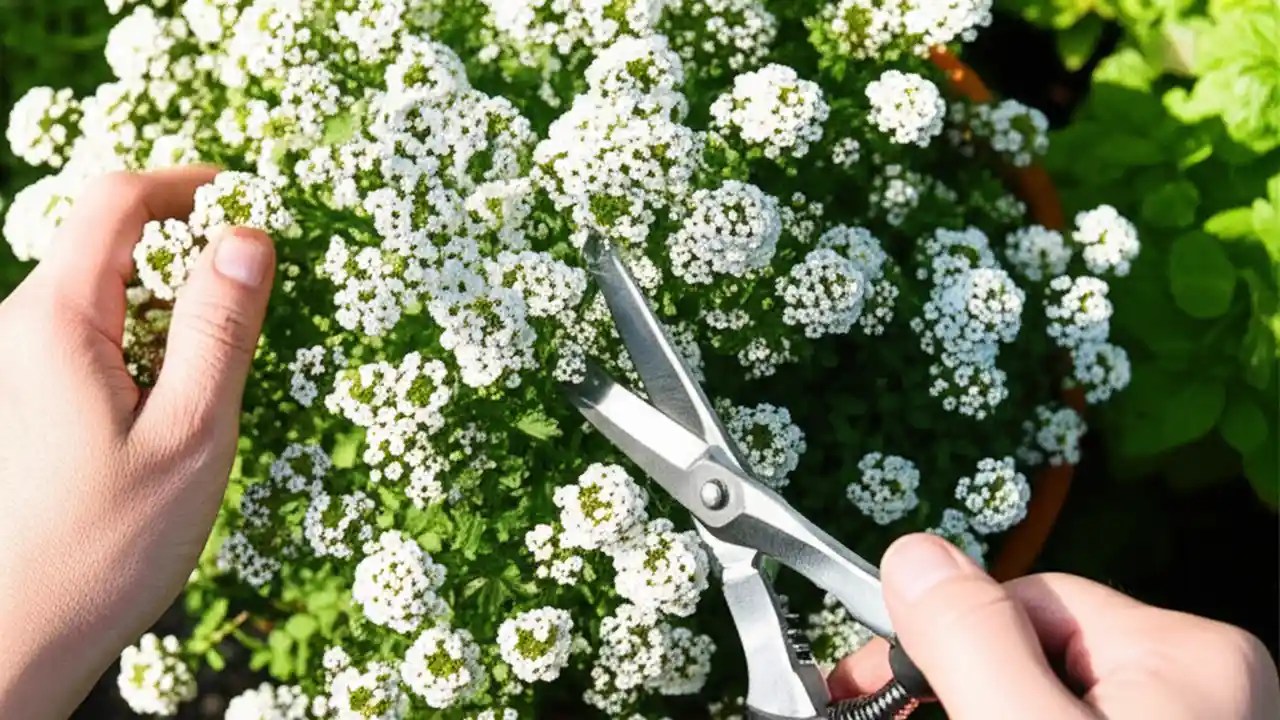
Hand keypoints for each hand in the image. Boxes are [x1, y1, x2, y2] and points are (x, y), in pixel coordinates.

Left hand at [0, 167, 275, 718]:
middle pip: (111, 238)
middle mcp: (26, 326)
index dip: (188, 184)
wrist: (25, 631)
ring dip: (178, 296)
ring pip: (111, 287)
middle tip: (264, 284)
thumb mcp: (191, 432)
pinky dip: (157, 337)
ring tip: (236, 350)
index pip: (116, 201)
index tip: (254, 201)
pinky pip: (102, 332)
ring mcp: (26, 360)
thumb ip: (220, 328)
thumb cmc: (110, 543)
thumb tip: (248, 237)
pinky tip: (192, 390)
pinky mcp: (36, 393)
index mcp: (57, 321)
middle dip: (191, 243)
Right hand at [831, 533, 1279, 718]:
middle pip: (1032, 651)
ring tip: (912, 714)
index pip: (1028, 599)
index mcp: (1185, 654)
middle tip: (884, 713)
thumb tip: (914, 553)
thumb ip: (972, 639)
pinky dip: (1012, 715)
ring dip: (976, 703)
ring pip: (1043, 694)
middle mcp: (1200, 689)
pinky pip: (1068, 715)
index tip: (865, 690)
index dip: (941, 641)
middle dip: (961, 683)